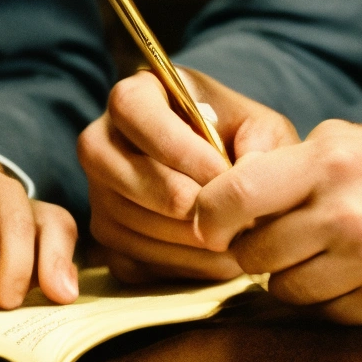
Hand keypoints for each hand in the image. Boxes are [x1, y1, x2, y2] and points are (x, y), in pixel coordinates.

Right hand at [77, 67, 297, 283]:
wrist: (235, 183)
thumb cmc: (245, 146)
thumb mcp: (263, 130)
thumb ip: (260, 144)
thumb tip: (237, 178)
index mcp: (136, 96)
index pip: (131, 109)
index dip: (174, 145)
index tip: (220, 172)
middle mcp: (103, 141)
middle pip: (119, 171)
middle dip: (179, 199)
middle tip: (227, 215)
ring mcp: (98, 193)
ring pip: (125, 220)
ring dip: (183, 238)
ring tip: (233, 239)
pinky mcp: (106, 238)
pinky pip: (131, 259)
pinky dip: (177, 265)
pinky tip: (214, 257)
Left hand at [191, 117, 361, 322]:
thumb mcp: (356, 142)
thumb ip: (294, 168)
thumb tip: (227, 200)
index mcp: (330, 158)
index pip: (235, 194)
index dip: (210, 217)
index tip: (210, 225)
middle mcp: (345, 207)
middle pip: (255, 253)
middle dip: (254, 253)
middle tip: (276, 242)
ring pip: (286, 290)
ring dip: (291, 280)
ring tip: (319, 256)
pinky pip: (330, 314)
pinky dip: (331, 301)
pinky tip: (353, 276)